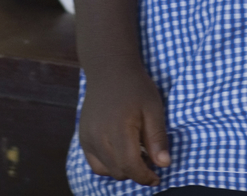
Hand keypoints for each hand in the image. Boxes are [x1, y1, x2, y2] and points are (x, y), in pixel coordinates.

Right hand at [79, 64, 170, 186]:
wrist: (109, 69)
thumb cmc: (135, 87)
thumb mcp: (154, 108)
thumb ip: (157, 138)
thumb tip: (164, 165)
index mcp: (118, 129)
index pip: (130, 166)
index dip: (145, 177)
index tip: (157, 177)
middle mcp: (99, 136)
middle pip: (118, 171)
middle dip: (136, 173)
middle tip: (149, 161)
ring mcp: (88, 137)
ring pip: (106, 170)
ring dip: (122, 170)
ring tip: (135, 156)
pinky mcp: (83, 137)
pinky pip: (94, 163)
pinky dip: (108, 165)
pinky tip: (120, 153)